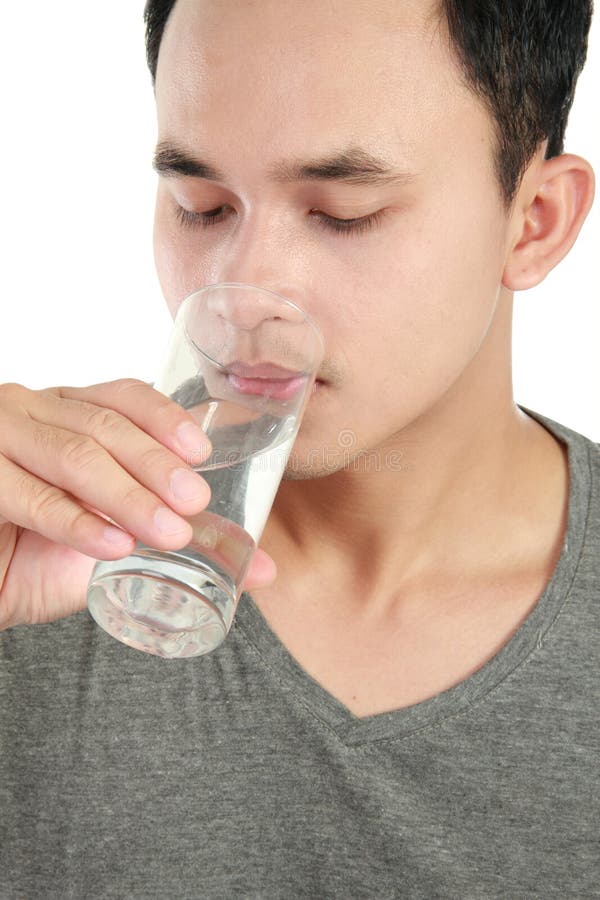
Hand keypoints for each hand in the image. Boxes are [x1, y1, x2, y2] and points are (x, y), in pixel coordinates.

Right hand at [0, 379, 275, 628]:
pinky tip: (113, 545)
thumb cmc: (35, 558)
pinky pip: (28, 495)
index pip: (123, 396)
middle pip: (104, 425)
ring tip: (169, 532)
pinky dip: (75, 522)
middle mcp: (32, 411)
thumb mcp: (112, 545)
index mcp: (68, 412)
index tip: (202, 455)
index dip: (164, 419)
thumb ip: (176, 547)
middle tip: (195, 503)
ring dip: (127, 496)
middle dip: (156, 465)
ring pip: (74, 455)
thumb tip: (261, 567)